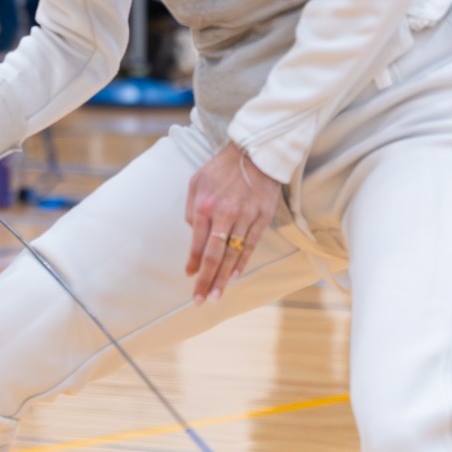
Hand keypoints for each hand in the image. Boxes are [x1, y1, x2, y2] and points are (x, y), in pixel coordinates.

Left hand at [184, 144, 280, 303]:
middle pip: (215, 254)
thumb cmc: (222, 168)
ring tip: (216, 296)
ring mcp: (245, 216)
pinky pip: (251, 245)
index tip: (189, 277)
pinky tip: (234, 277)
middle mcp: (224, 213)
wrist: (255, 152)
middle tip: (200, 299)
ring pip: (233, 254)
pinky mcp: (262, 217)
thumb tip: (194, 235)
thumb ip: (192, 209)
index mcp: (205, 205)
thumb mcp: (196, 181)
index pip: (198, 242)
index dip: (194, 263)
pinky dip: (242, 263)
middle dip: (206, 279)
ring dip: (223, 278)